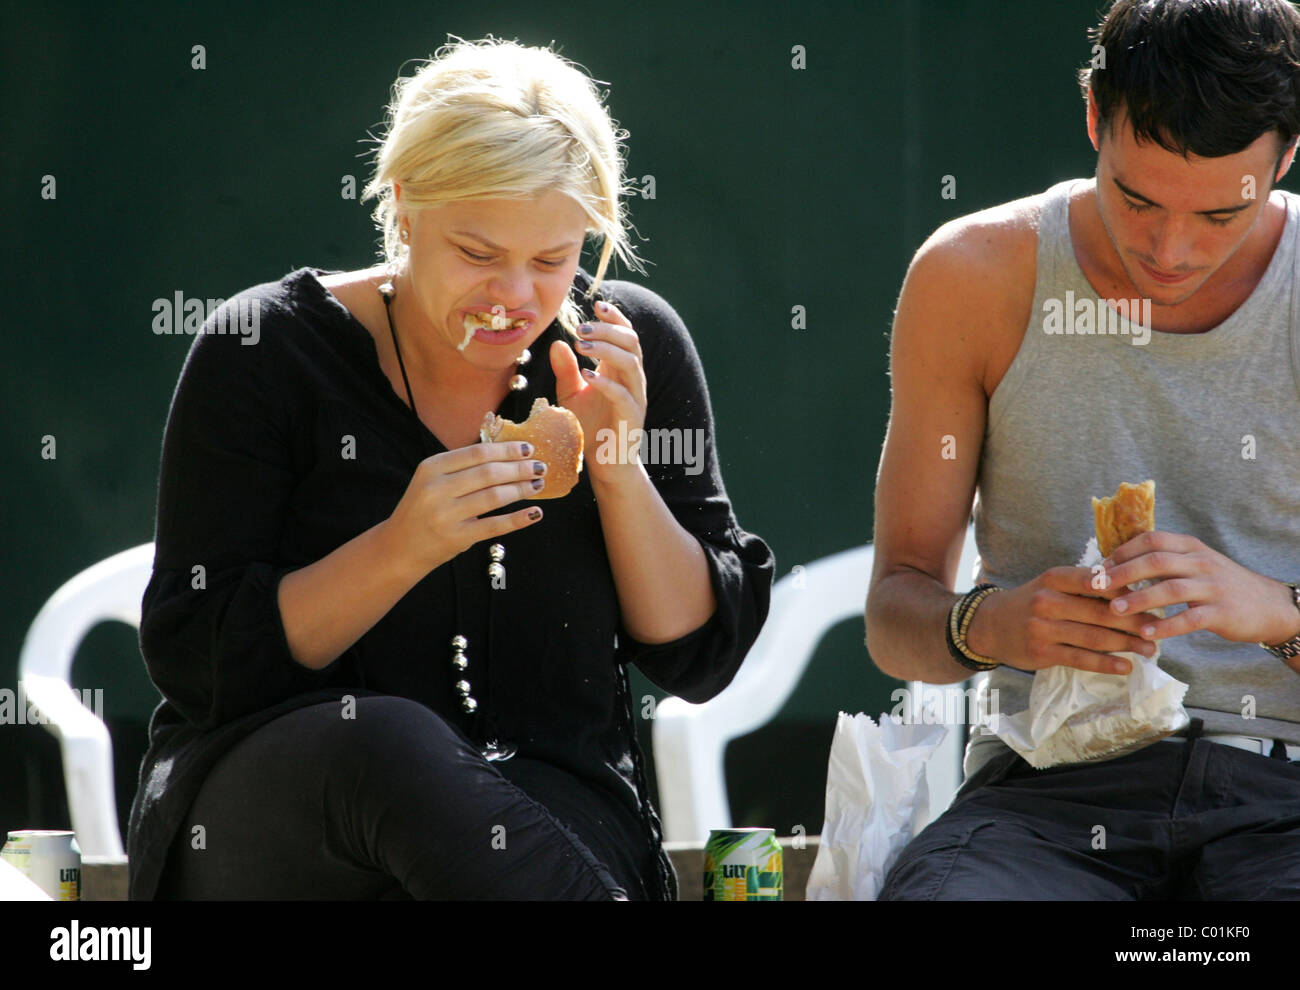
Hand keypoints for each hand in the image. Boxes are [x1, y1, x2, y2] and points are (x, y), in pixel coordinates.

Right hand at [386, 441, 546, 572]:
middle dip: (520, 468)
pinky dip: (518, 519)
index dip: (507, 450)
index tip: (529, 449)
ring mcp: (446, 514)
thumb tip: (509, 453)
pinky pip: (494, 526)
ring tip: (539, 484)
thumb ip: (462, 466)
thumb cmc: (424, 509)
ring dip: (522, 489)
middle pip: (489, 473)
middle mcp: (436, 488)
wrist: (399, 547)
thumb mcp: (433, 480)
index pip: (477, 453)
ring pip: (494, 497)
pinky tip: (535, 512)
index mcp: (432, 467)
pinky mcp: (456, 538)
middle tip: (540, 467)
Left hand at [550, 299, 646, 486]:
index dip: (615, 318)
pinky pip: (624, 395)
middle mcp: (633, 380)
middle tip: (580, 328)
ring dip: (606, 351)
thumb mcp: (573, 395)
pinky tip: (587, 376)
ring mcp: (635, 398)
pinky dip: (606, 383)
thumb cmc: (591, 428)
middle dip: (608, 330)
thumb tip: (556, 343)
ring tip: (580, 345)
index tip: (596, 305)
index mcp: (621, 370)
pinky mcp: (631, 418)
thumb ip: (566, 370)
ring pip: (631, 364)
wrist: (606, 464)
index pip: (626, 335)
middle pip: (631, 342)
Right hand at [965, 566, 1159, 674]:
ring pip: (1095, 637)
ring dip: (1127, 645)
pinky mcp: (1042, 652)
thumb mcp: (1051, 584)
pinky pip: (1081, 658)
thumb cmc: (1030, 602)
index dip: (1127, 591)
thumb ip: (1084, 585)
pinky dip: (1106, 664)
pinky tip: (1125, 666)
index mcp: (1054, 578)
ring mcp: (1043, 628)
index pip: (1097, 581)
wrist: (989, 625)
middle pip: (1102, 613)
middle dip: (1135, 622)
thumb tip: (1132, 589)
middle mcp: (1047, 601)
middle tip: (1159, 628)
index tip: (1153, 598)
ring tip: (1150, 650)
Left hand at [1102, 530, 1299, 646]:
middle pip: (1156, 561)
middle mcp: (1201, 563)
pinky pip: (1189, 619)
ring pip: (1171, 589)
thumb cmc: (1220, 584)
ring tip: (1114, 610)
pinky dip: (1166, 626)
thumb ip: (1165, 560)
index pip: (1152, 539)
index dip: (1124, 551)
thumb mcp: (1196, 562)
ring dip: (1139, 599)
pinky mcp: (1222, 613)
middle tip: (1097, 586)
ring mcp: (1213, 587)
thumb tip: (1119, 562)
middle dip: (1123, 573)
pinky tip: (1146, 633)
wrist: (1268, 605)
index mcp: (1191, 547)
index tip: (1101, 565)